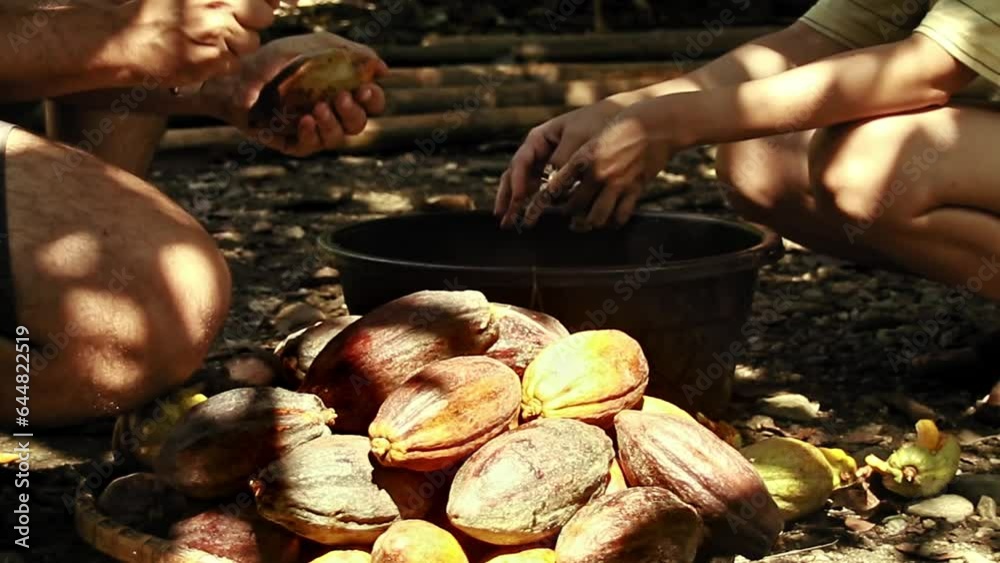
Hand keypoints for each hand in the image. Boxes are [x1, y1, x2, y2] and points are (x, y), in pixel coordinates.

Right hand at [116, 0, 282, 85]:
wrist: (125, 39)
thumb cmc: (156, 11)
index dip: (270, 0)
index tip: (273, 3)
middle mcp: (217, 3)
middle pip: (262, 14)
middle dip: (250, 21)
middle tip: (225, 23)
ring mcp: (216, 30)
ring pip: (251, 41)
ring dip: (236, 44)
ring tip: (206, 39)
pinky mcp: (213, 57)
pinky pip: (236, 62)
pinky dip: (223, 61)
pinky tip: (200, 53)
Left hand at [200, 33, 388, 156]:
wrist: (231, 77)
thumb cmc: (273, 60)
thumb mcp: (312, 48)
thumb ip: (348, 53)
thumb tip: (382, 69)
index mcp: (340, 90)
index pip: (370, 102)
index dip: (373, 99)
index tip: (365, 89)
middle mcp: (330, 113)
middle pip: (359, 123)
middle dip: (354, 113)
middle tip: (340, 98)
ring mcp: (312, 130)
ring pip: (339, 138)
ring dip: (333, 124)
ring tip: (317, 108)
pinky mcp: (292, 143)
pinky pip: (311, 146)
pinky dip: (310, 134)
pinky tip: (304, 120)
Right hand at [495, 97, 624, 226]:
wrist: (615, 120)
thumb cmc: (597, 125)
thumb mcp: (580, 139)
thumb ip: (564, 160)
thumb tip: (553, 183)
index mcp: (539, 139)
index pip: (521, 161)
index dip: (518, 181)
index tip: (520, 198)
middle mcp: (536, 152)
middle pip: (515, 175)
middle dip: (508, 198)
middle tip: (503, 219)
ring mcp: (543, 164)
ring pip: (523, 186)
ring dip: (515, 204)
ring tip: (509, 224)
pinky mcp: (554, 176)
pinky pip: (538, 191)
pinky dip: (532, 203)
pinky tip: (527, 218)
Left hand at [531, 99, 674, 228]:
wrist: (657, 124)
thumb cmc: (623, 127)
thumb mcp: (595, 138)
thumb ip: (579, 159)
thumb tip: (560, 178)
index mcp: (584, 157)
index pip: (556, 186)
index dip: (542, 202)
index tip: (534, 212)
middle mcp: (599, 173)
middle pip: (574, 206)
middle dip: (567, 214)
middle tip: (564, 214)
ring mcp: (618, 183)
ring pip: (596, 217)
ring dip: (588, 223)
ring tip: (582, 224)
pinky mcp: (635, 190)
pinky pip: (620, 216)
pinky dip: (612, 222)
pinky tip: (608, 221)